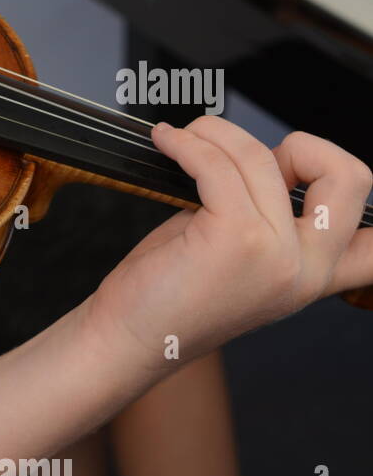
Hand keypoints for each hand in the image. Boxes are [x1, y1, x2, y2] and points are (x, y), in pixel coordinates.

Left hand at [83, 117, 372, 370]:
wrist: (127, 341)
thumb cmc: (168, 299)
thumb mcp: (238, 259)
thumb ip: (269, 218)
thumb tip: (265, 161)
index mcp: (313, 276)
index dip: (361, 198)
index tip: (305, 178)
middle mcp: (305, 269)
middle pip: (351, 178)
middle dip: (306, 147)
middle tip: (246, 156)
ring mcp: (275, 254)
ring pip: (263, 159)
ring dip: (217, 134)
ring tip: (185, 138)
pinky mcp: (233, 239)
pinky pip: (218, 166)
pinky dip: (189, 145)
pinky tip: (168, 144)